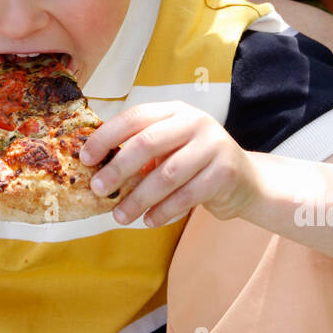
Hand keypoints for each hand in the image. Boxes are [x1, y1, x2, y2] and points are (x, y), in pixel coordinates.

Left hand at [80, 102, 257, 227]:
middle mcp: (195, 122)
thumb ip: (140, 151)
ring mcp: (213, 146)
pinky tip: (149, 220)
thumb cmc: (195, 164)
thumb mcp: (170, 148)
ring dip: (139, 198)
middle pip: (149, 142)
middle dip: (119, 168)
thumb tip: (96, 169)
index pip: (135, 117)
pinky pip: (187, 195)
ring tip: (120, 216)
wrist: (246, 180)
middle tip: (98, 189)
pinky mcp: (224, 173)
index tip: (86, 158)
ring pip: (167, 174)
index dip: (107, 136)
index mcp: (174, 111)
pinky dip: (164, 211)